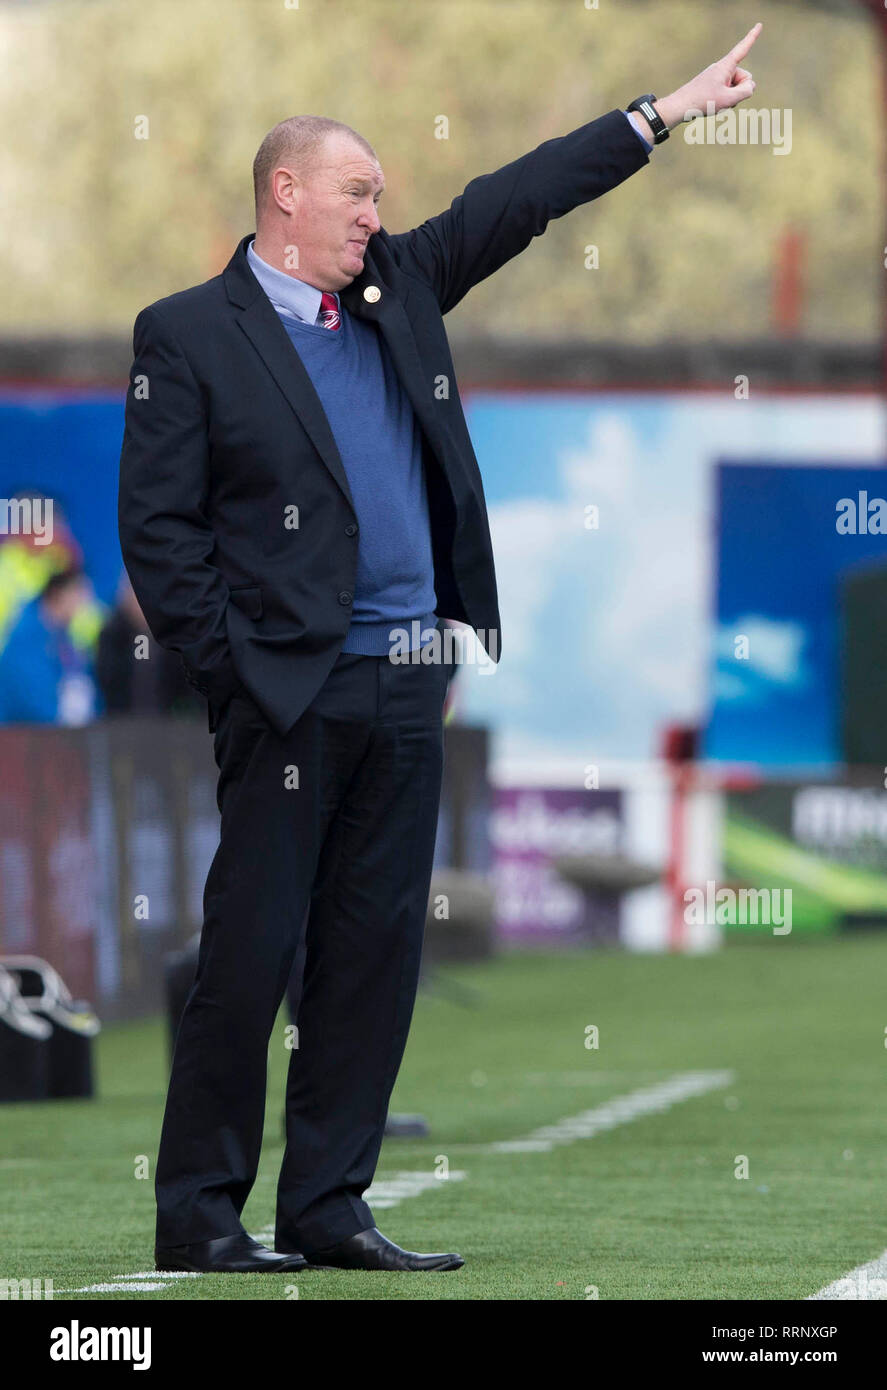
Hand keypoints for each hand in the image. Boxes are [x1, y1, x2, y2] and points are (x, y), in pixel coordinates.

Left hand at [643, 23, 761, 136]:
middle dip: (740, 90)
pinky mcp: (713, 85)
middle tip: (724, 99)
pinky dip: (726, 101)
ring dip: (732, 98)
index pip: (742, 49)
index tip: (760, 25)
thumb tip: (750, 86)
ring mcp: (718, 77)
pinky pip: (728, 93)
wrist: (680, 107)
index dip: (752, 37)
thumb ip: (746, 91)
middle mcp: (722, 68)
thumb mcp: (728, 99)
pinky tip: (714, 105)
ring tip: (716, 103)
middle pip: (744, 78)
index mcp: (725, 66)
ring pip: (737, 88)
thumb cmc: (702, 101)